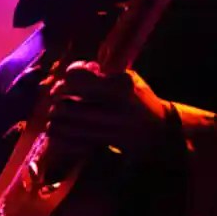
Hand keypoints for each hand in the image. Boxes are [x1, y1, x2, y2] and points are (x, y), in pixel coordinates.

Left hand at [46, 61, 171, 160]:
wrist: (160, 131)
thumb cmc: (141, 99)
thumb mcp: (130, 78)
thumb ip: (104, 72)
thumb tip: (78, 68)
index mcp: (120, 88)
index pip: (79, 78)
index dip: (70, 75)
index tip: (70, 78)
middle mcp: (114, 110)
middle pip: (67, 105)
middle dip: (57, 100)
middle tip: (56, 97)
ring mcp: (109, 132)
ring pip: (67, 127)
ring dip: (56, 120)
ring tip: (55, 115)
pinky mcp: (106, 147)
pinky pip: (73, 144)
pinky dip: (62, 138)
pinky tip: (61, 133)